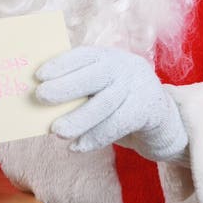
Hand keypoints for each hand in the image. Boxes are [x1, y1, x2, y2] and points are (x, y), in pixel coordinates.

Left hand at [35, 45, 187, 160]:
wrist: (164, 118)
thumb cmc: (120, 100)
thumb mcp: (103, 85)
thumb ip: (80, 86)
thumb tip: (44, 97)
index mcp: (109, 56)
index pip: (84, 55)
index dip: (61, 63)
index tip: (38, 75)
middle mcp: (125, 67)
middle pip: (94, 76)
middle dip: (65, 86)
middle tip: (40, 97)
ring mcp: (139, 87)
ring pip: (105, 104)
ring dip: (78, 119)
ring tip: (57, 131)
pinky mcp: (148, 110)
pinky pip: (118, 125)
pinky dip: (95, 138)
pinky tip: (77, 147)